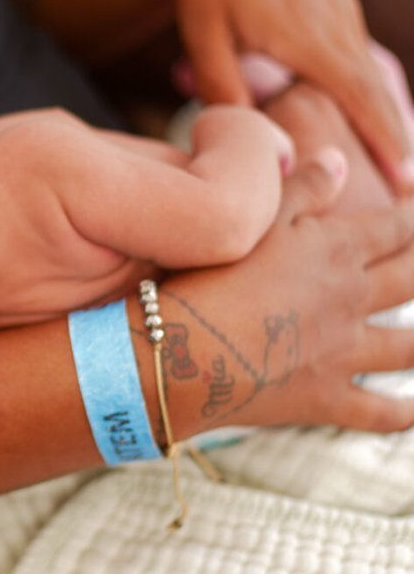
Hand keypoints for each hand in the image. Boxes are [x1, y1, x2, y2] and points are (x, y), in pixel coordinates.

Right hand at [147, 148, 413, 439]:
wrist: (182, 353)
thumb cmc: (205, 280)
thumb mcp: (249, 221)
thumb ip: (300, 188)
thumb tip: (339, 159)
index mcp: (334, 250)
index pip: (398, 225)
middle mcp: (351, 299)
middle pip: (413, 278)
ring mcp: (343, 354)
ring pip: (410, 347)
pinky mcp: (325, 399)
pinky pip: (381, 414)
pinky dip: (403, 412)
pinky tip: (412, 408)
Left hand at [167, 0, 413, 192]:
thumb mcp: (205, 35)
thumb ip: (227, 93)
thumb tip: (261, 143)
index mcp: (313, 40)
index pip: (363, 103)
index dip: (386, 145)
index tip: (406, 183)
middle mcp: (338, 25)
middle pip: (377, 91)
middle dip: (395, 137)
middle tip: (407, 184)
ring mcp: (339, 7)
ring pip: (367, 71)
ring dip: (379, 111)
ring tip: (385, 151)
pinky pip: (353, 50)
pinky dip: (361, 84)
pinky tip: (351, 101)